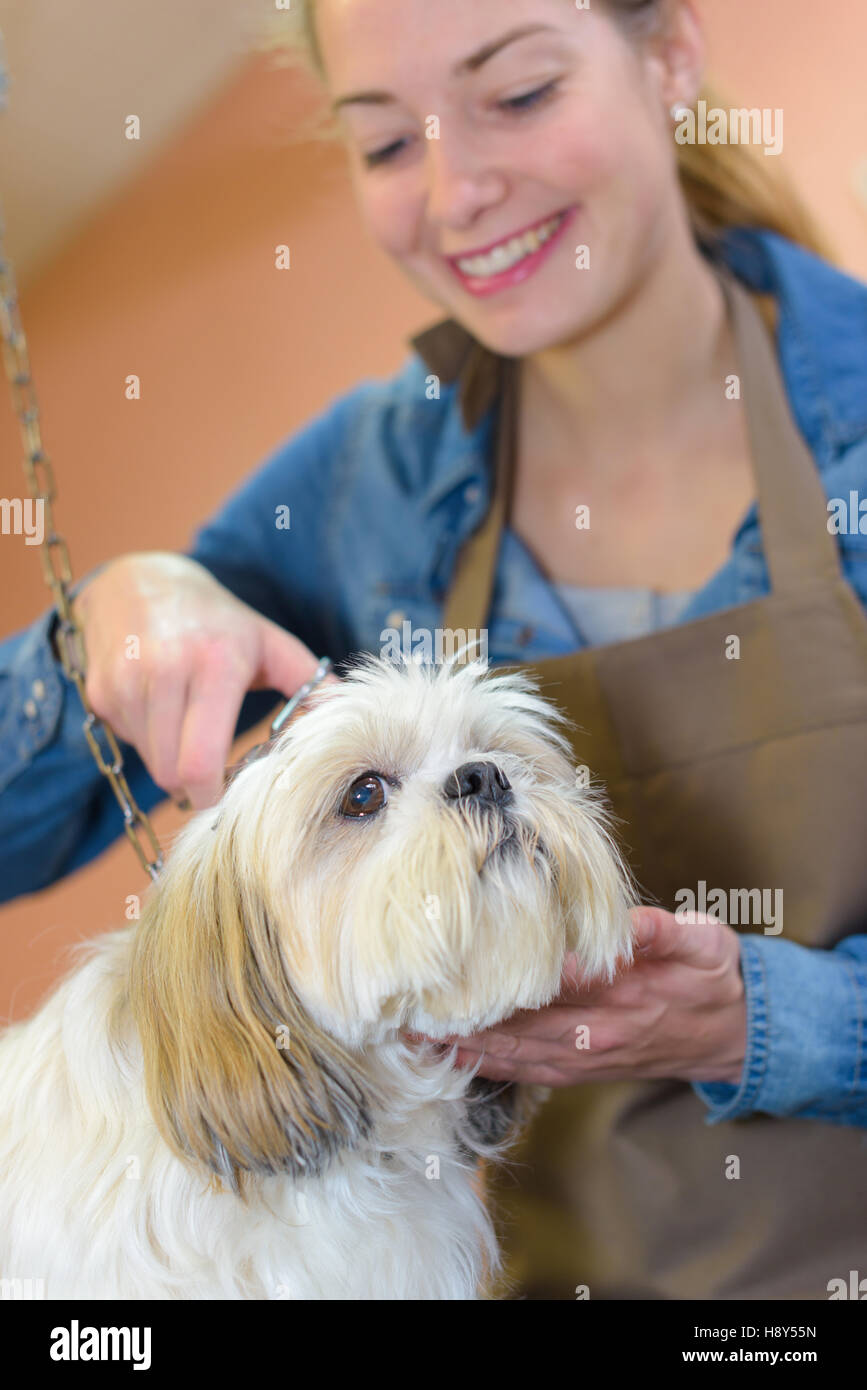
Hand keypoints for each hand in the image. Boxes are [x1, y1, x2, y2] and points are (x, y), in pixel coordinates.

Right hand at [71, 552, 335, 808]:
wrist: (140, 579)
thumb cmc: (218, 620)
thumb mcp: (270, 643)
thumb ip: (311, 685)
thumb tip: (351, 720)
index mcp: (215, 663)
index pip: (200, 764)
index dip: (213, 796)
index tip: (231, 797)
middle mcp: (164, 669)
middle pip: (170, 774)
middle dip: (193, 785)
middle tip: (214, 770)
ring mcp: (124, 680)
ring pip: (148, 761)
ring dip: (170, 760)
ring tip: (190, 727)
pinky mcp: (98, 689)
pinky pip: (126, 740)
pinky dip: (146, 738)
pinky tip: (160, 707)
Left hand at [423, 907, 746, 1087]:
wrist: (735, 1032)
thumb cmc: (711, 975)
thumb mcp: (703, 941)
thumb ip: (662, 931)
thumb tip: (628, 921)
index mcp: (624, 996)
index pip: (553, 986)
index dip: (504, 977)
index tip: (459, 965)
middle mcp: (599, 1033)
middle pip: (519, 1026)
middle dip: (464, 1016)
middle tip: (411, 1003)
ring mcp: (588, 1057)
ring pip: (515, 1054)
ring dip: (464, 1045)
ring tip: (414, 1030)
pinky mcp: (583, 1069)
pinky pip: (526, 1071)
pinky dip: (486, 1064)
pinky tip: (451, 1055)